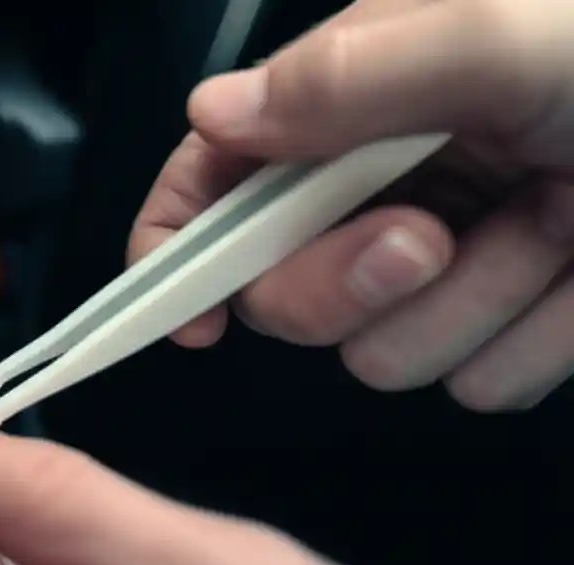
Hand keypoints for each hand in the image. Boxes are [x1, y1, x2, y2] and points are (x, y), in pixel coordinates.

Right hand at [131, 0, 572, 411]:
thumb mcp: (505, 33)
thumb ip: (351, 78)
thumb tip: (212, 115)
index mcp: (361, 95)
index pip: (217, 178)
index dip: (176, 249)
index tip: (180, 318)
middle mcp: (392, 179)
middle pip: (286, 291)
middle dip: (351, 281)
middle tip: (429, 237)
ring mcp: (456, 256)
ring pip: (381, 351)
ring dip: (470, 306)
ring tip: (552, 231)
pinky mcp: (520, 318)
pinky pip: (477, 381)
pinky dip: (535, 340)